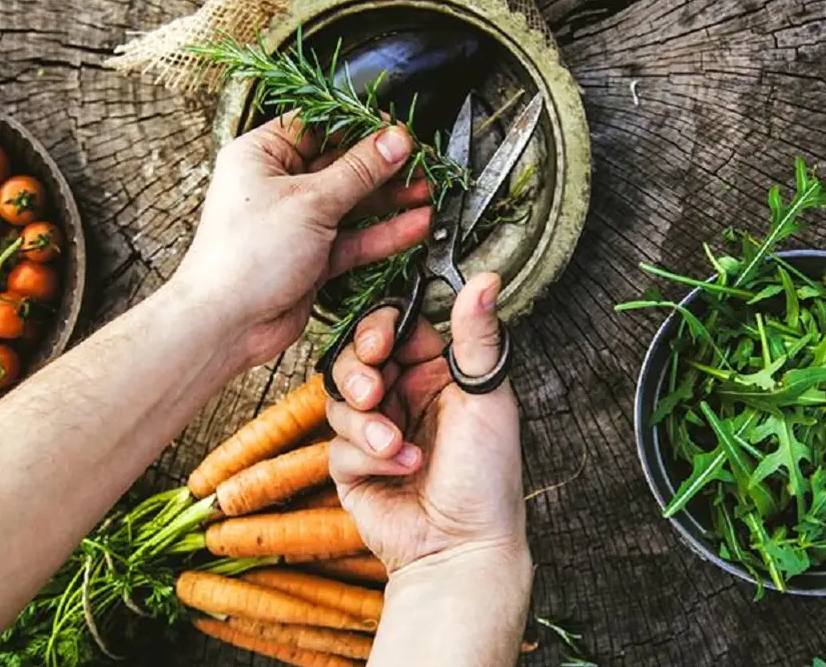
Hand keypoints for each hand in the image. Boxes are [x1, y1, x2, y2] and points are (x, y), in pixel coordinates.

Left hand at [174, 116, 431, 367]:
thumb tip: (394, 141)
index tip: (398, 129)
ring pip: (353, 203)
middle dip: (384, 166)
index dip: (360, 126)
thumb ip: (359, 170)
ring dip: (391, 199)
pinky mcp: (312, 256)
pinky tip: (416, 224)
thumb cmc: (244, 258)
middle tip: (422, 162)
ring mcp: (297, 222)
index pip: (318, 125)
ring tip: (428, 191)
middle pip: (341, 164)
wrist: (227, 324)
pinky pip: (355, 238)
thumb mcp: (309, 201)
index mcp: (261, 155)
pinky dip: (384, 233)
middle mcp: (277, 185)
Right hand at [326, 272, 527, 574]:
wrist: (463, 546)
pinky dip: (366, 456)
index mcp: (435, 372)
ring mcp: (375, 432)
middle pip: (356, 358)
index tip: (382, 343)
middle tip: (375, 390)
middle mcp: (403, 396)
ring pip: (340, 400)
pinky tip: (401, 470)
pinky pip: (337, 445)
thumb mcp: (486, 395)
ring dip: (366, 422)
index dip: (379, 329)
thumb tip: (485, 278)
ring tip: (396, 444)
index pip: (393, 329)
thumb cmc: (488, 475)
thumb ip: (476, 335)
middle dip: (359, 372)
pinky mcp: (354, 468)